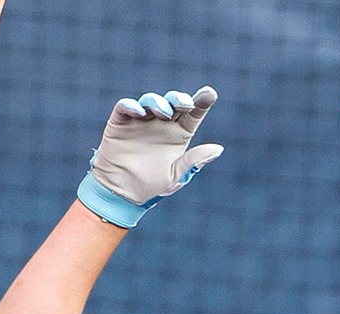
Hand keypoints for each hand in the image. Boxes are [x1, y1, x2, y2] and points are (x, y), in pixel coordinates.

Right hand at [77, 87, 223, 227]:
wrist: (122, 193)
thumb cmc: (151, 185)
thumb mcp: (176, 175)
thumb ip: (194, 160)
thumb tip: (219, 149)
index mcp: (179, 133)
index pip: (193, 113)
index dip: (202, 101)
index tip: (209, 94)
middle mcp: (162, 123)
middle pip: (173, 102)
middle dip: (179, 99)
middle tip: (184, 104)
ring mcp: (141, 120)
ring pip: (151, 101)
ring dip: (158, 102)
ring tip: (164, 112)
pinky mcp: (121, 122)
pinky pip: (125, 107)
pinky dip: (132, 105)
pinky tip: (139, 112)